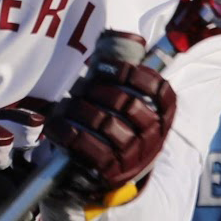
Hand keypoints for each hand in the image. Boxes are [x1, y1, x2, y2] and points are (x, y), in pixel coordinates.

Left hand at [44, 31, 175, 204]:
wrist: (115, 177)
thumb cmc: (121, 133)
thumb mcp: (135, 113)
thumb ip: (129, 86)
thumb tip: (114, 44)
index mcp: (162, 118)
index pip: (162, 93)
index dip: (139, 76)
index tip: (115, 68)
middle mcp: (152, 137)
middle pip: (129, 103)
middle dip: (100, 90)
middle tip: (83, 86)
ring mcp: (132, 156)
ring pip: (107, 124)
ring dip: (82, 108)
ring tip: (68, 103)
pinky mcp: (111, 172)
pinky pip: (89, 148)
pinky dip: (69, 132)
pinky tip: (57, 125)